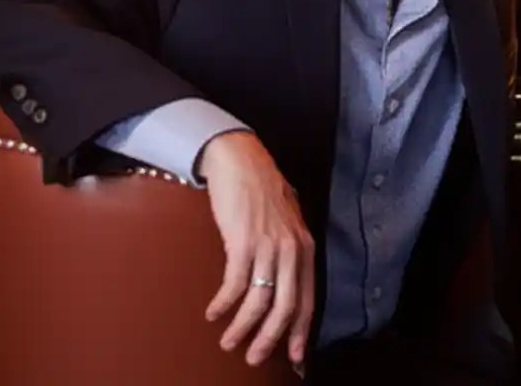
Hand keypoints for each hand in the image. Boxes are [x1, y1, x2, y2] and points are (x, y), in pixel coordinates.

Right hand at [198, 131, 314, 367]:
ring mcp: (269, 246)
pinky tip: (213, 313)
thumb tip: (284, 282)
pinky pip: (235, 284)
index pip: (307, 300)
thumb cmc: (262, 192)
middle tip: (254, 359)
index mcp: (306, 249)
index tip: (294, 359)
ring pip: (261, 301)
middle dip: (270, 339)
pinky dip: (224, 304)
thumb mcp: (287, 223)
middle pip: (286, 307)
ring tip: (229, 343)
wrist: (242, 161)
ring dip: (243, 328)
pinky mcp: (243, 242)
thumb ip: (290, 251)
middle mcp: (293, 250)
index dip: (299, 332)